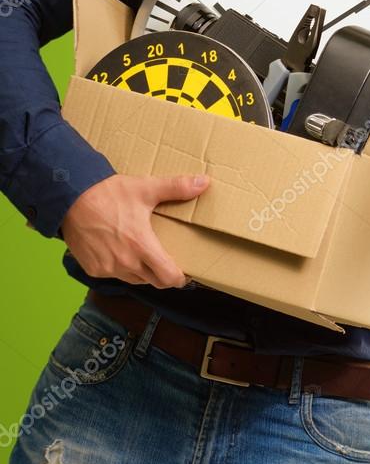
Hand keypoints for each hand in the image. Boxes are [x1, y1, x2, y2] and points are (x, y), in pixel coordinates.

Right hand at [61, 173, 209, 288]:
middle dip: (164, 276)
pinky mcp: (92, 269)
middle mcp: (125, 263)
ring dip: (143, 272)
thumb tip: (204, 181)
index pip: (168, 278)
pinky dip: (122, 268)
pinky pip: (114, 275)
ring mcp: (107, 268)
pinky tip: (123, 253)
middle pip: (153, 282)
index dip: (180, 278)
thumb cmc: (109, 194)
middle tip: (169, 263)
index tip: (185, 273)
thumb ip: (177, 188)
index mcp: (142, 246)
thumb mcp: (147, 189)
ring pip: (134, 280)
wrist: (71, 199)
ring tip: (147, 255)